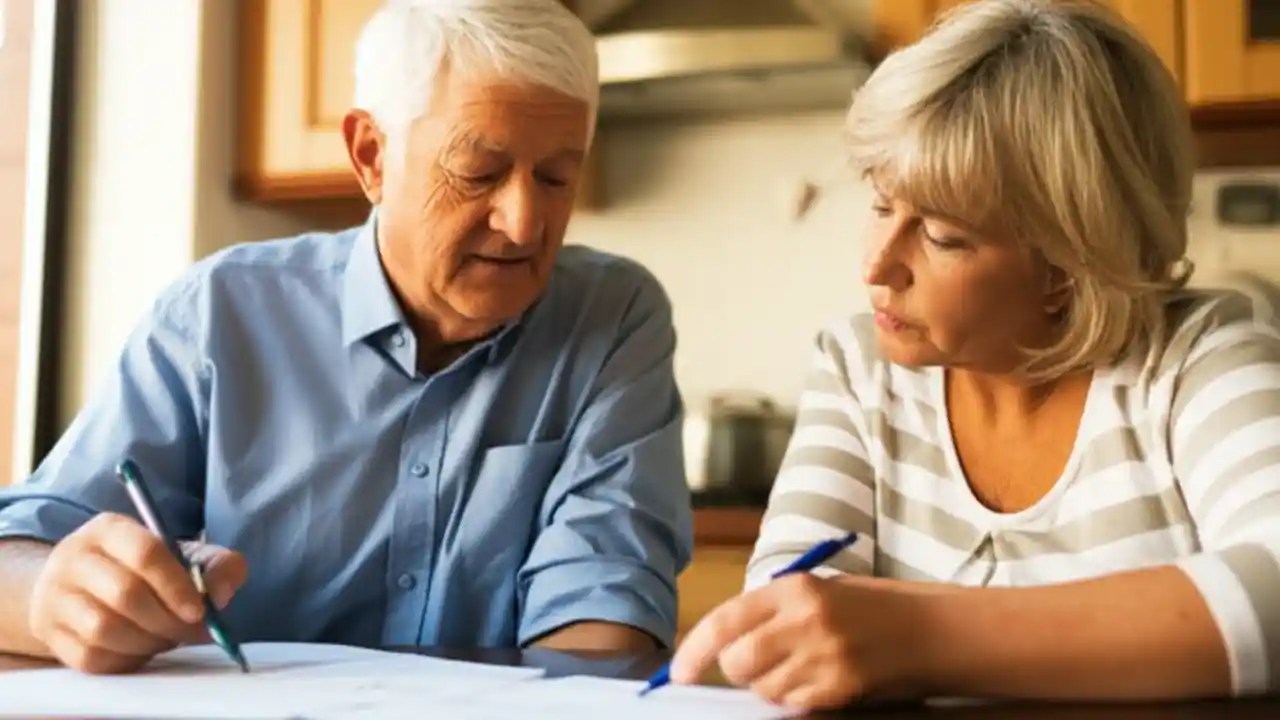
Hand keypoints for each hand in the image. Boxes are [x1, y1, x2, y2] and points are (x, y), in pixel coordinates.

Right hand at [27, 513, 246, 673]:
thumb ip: (215, 566)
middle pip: (124, 594)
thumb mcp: (181, 554)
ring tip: (166, 639)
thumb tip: (222, 593)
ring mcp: (55, 595)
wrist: (76, 586)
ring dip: (147, 642)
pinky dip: (125, 659)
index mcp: (109, 529)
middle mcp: (74, 557)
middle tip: (190, 632)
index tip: (200, 611)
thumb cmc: (141, 569)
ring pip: (104, 629)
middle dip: (167, 621)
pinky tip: (141, 650)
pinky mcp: (48, 631)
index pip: (145, 553)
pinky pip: (90, 656)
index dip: (176, 585)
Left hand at [670, 574, 941, 709]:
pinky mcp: (840, 690)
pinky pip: (793, 705)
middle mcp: (805, 621)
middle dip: (737, 671)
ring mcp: (824, 659)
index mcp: (795, 589)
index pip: (726, 621)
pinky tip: (820, 680)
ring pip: (763, 690)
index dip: (694, 650)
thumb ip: (773, 612)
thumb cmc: (871, 606)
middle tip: (758, 663)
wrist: (932, 630)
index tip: (678, 672)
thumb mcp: (819, 592)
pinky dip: (795, 699)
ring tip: (800, 666)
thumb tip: (725, 642)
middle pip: (738, 663)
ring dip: (769, 686)